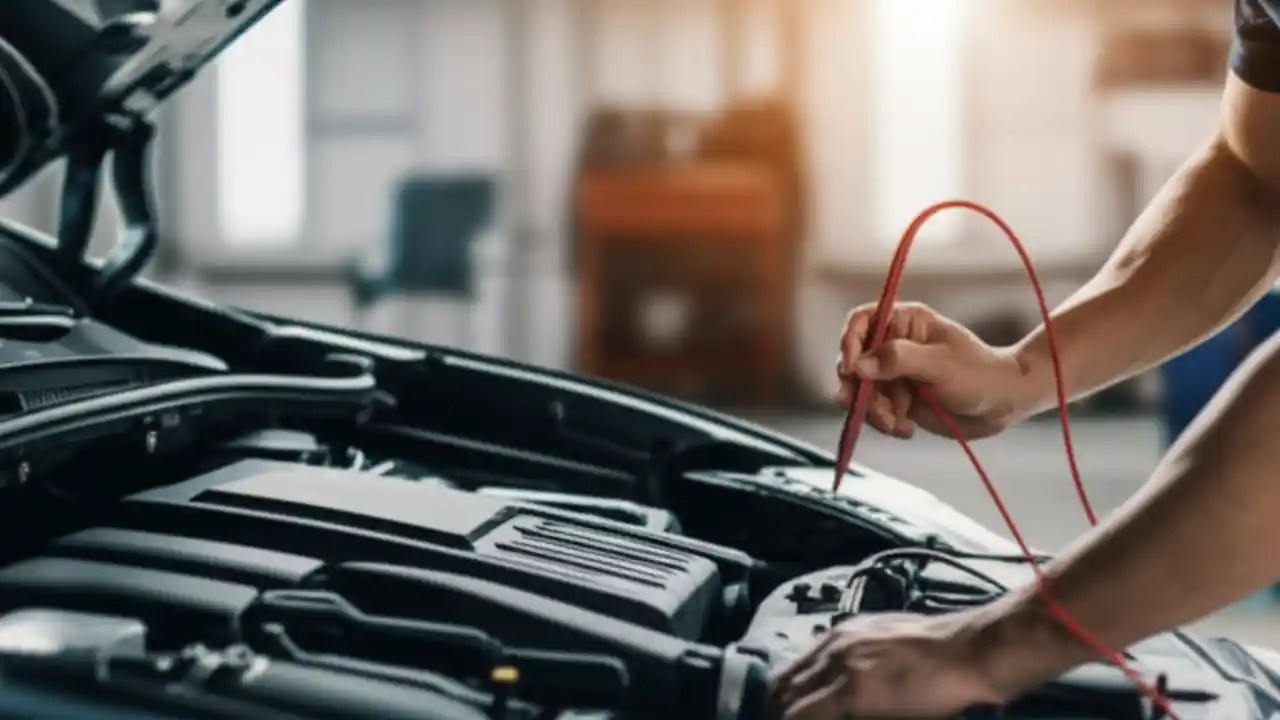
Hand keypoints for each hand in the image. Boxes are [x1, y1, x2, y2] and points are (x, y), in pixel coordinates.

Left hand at [766, 611, 1008, 719]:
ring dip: (785, 719)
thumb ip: (860, 658)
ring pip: (790, 704)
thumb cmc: (939, 650)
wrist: (966, 650)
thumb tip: (848, 687)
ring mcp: (840, 669)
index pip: (790, 672)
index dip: (781, 700)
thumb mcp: (887, 643)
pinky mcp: (852, 692)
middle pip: (782, 687)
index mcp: (839, 637)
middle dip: (775, 714)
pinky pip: (808, 716)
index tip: (781, 719)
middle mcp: (832, 648)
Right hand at [836, 303, 1029, 439]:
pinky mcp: (897, 399)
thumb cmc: (979, 374)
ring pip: (860, 391)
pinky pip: (874, 411)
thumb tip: (858, 365)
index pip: (861, 321)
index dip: (849, 343)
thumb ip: (898, 359)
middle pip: (852, 360)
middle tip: (876, 410)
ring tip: (898, 424)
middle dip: (860, 389)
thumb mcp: (940, 364)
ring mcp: (894, 373)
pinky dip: (885, 423)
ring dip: (873, 411)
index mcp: (904, 322)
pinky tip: (907, 429)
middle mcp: (893, 344)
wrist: (1002, 405)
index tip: (852, 370)